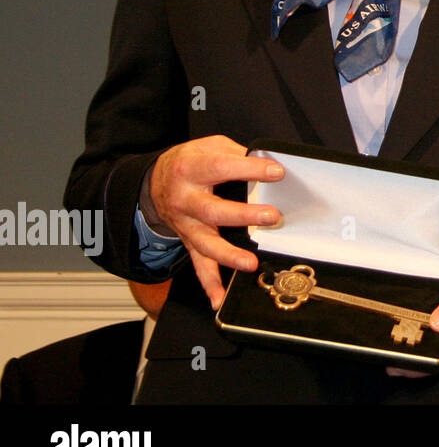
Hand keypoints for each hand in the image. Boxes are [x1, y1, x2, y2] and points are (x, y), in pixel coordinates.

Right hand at [147, 135, 283, 308]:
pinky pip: (197, 265)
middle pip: (213, 211)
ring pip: (205, 243)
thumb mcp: (209, 147)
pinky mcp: (188, 241)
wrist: (153, 181)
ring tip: (250, 263)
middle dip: (243, 215)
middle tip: (271, 216)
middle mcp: (185, 199)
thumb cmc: (189, 162)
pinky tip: (218, 299)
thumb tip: (267, 162)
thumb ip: (236, 153)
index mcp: (191, 169)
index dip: (249, 169)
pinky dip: (208, 284)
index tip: (276, 172)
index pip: (222, 167)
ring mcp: (186, 224)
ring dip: (228, 255)